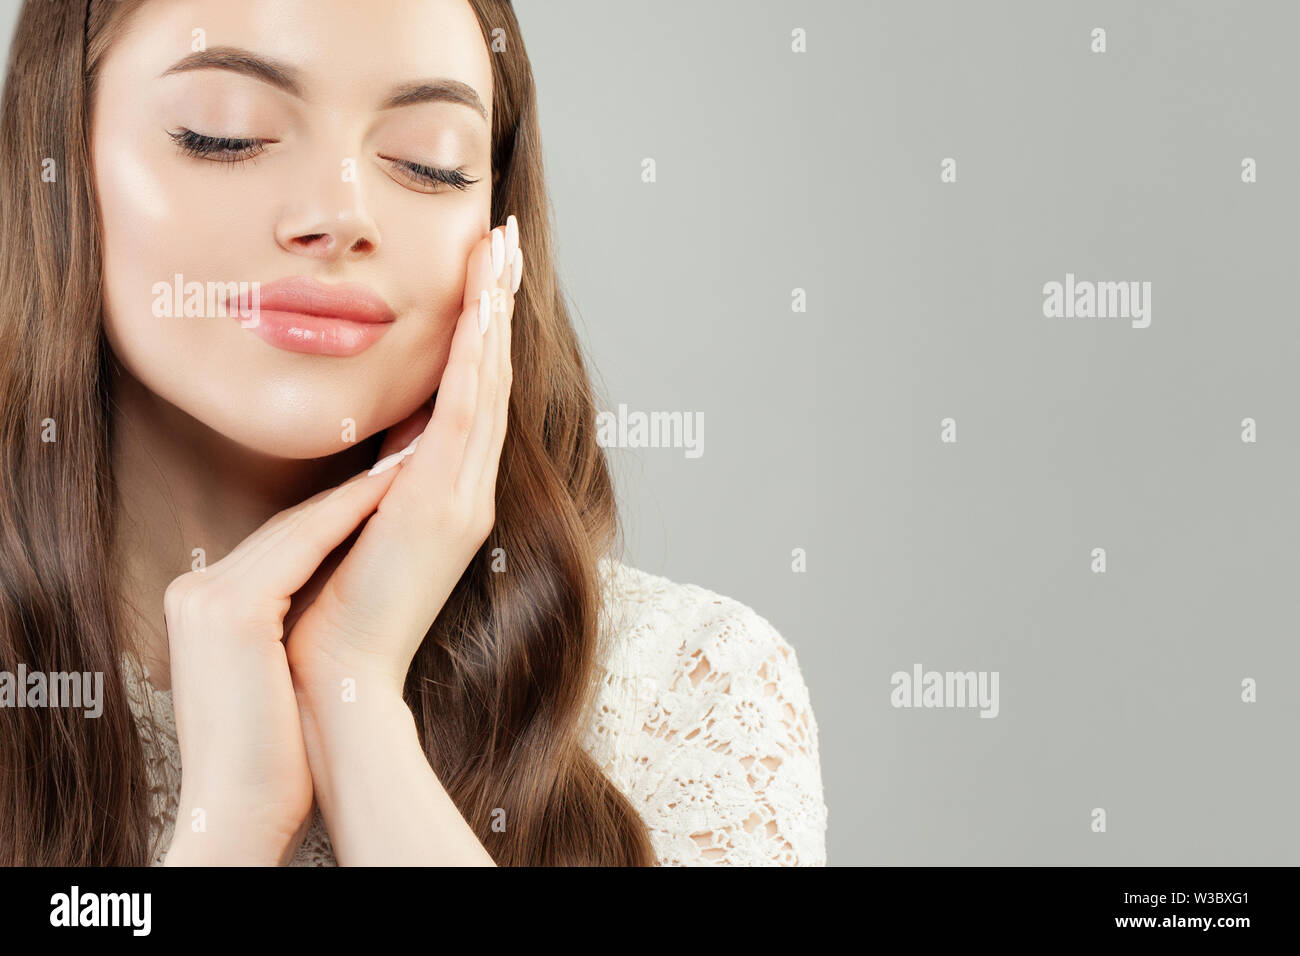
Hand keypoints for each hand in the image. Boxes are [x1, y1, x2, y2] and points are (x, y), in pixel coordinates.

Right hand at [160, 462, 405, 864]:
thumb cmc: (269, 753)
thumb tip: (329, 596)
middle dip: (353, 493)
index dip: (340, 513)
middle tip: (408, 452)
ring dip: (361, 492)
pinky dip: (350, 515)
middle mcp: (197, 590)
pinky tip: (394, 490)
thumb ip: (281, 623)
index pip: (281, 544)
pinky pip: (304, 545)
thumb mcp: (269, 671)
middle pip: (290, 527)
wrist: (236, 812)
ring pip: (300, 526)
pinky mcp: (232, 610)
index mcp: (202, 603)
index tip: (389, 484)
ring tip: (412, 457)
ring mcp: (208, 596)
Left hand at [285, 217, 520, 697]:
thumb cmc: (338, 607)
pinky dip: (477, 359)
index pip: (471, 393)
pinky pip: (467, 415)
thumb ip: (386, 479)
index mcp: (449, 492)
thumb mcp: (366, 525)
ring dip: (494, 313)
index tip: (482, 270)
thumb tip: (389, 435)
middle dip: (498, 302)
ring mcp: (463, 497)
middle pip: (492, 375)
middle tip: (505, 236)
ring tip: (501, 250)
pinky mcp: (444, 507)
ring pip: (488, 383)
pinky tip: (482, 308)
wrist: (338, 675)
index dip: (481, 328)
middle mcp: (468, 488)